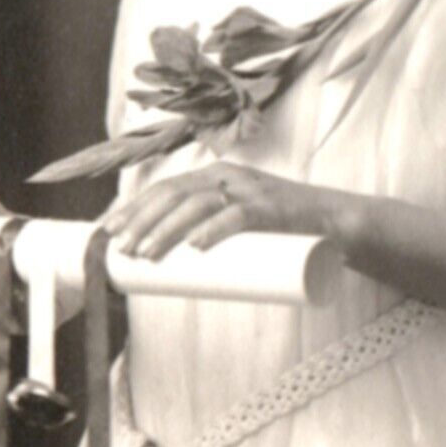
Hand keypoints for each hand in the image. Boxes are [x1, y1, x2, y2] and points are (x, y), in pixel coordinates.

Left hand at [102, 165, 337, 261]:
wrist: (338, 225)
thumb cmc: (282, 232)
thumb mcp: (241, 224)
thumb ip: (212, 234)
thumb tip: (172, 270)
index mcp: (217, 177)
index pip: (166, 187)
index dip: (134, 206)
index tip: (107, 230)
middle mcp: (230, 176)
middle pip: (175, 193)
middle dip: (142, 219)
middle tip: (121, 247)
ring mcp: (252, 191)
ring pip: (199, 204)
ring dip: (166, 228)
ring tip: (145, 252)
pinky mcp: (274, 210)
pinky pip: (238, 216)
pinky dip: (215, 230)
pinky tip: (195, 246)